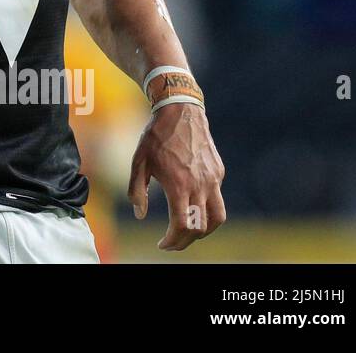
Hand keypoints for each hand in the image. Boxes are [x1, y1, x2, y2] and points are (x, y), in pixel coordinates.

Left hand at [128, 102, 226, 250]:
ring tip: (188, 232)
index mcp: (179, 185)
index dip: (172, 240)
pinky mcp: (219, 173)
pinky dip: (206, 209)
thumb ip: (137, 190)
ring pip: (217, 218)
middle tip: (172, 243)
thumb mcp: (138, 161)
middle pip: (200, 227)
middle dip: (185, 241)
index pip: (182, 225)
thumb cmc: (155, 136)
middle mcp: (200, 185)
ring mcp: (213, 179)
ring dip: (203, 231)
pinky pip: (217, 199)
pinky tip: (192, 206)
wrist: (180, 111)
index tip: (162, 244)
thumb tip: (140, 214)